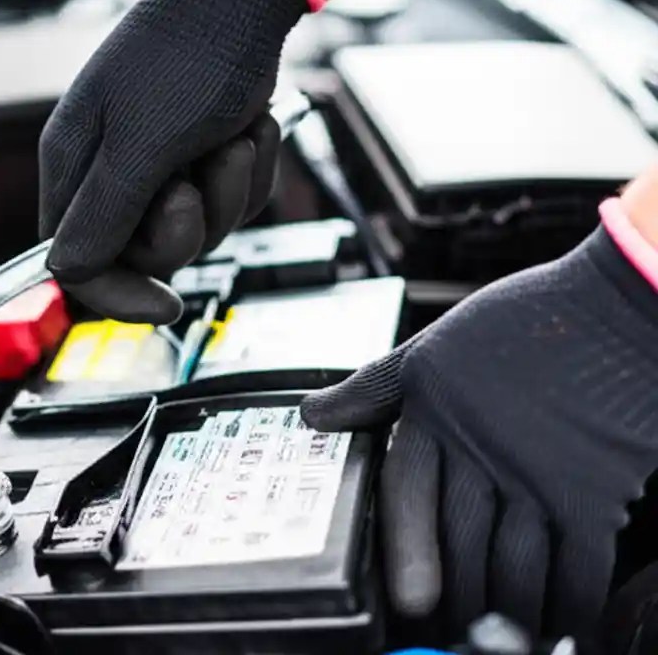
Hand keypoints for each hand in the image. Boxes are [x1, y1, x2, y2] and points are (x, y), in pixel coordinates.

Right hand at [38, 0, 309, 323]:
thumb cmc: (188, 55)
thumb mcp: (140, 147)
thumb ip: (102, 216)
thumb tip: (67, 273)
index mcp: (73, 164)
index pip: (75, 259)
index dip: (118, 292)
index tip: (165, 305)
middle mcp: (109, 168)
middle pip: (142, 251)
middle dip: (187, 225)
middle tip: (196, 180)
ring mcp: (157, 162)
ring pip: (196, 227)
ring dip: (227, 190)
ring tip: (228, 137)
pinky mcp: (200, 152)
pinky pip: (229, 199)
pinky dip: (249, 170)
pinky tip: (247, 127)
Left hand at [300, 227, 657, 641]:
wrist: (616, 306)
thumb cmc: (525, 323)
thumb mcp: (432, 349)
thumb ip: (372, 390)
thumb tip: (312, 413)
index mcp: (435, 414)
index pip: (405, 491)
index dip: (404, 548)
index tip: (406, 597)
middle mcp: (485, 449)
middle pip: (458, 541)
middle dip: (451, 594)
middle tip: (442, 626)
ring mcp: (542, 473)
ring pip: (515, 565)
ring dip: (505, 609)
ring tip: (496, 633)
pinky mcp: (595, 490)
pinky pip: (578, 565)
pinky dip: (569, 602)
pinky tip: (559, 619)